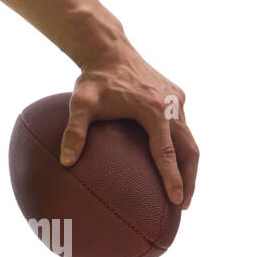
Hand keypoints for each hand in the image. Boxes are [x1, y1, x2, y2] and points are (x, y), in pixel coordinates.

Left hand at [58, 48, 199, 209]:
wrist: (109, 50)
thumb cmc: (94, 80)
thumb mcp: (80, 104)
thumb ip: (74, 132)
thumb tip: (65, 162)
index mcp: (152, 110)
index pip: (165, 152)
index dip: (172, 178)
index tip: (177, 200)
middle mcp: (171, 104)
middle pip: (189, 149)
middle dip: (189, 179)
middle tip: (182, 206)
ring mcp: (176, 99)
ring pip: (190, 138)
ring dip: (188, 164)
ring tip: (182, 191)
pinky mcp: (176, 95)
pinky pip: (184, 125)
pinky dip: (183, 146)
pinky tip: (173, 161)